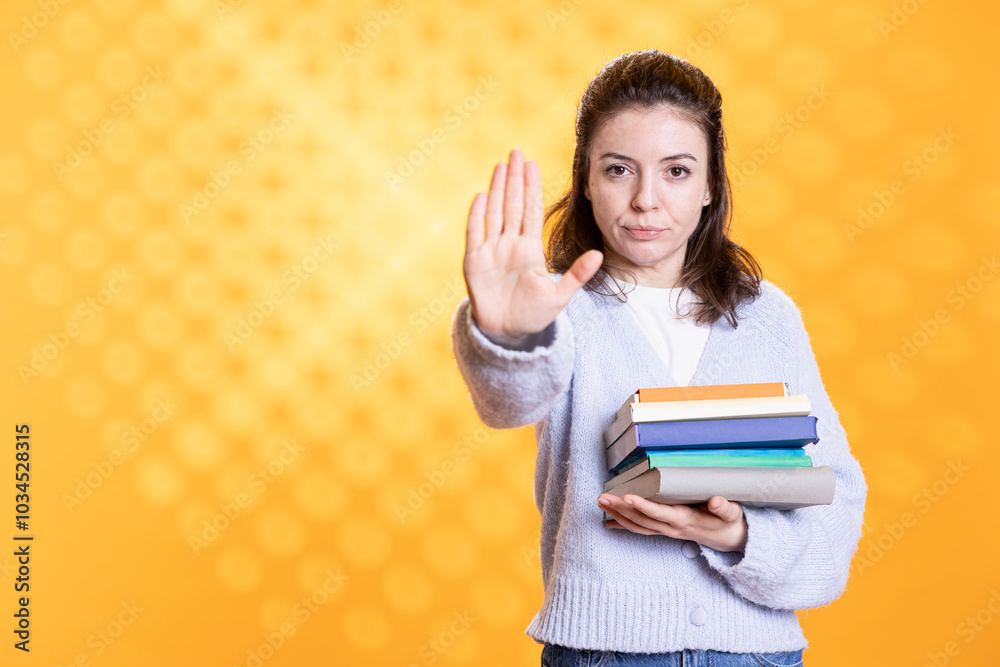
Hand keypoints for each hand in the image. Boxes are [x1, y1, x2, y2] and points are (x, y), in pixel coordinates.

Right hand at [463, 148, 602, 342]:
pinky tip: (481, 196)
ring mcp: (491, 251)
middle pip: (511, 204)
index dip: (531, 187)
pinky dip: (477, 216)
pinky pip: (475, 234)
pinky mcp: (474, 262)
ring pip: (494, 212)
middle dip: (514, 178)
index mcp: (529, 249)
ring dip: (496, 189)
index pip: (530, 211)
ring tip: (500, 165)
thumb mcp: (559, 297)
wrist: (507, 333)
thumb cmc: (532, 314)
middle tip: (517, 151)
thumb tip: (599, 255)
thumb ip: (577, 275)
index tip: (533, 164)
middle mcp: (509, 244)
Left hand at [598, 493, 748, 552]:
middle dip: (621, 509)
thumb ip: (725, 507)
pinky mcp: (665, 531)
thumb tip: (717, 500)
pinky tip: (607, 522)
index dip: (643, 505)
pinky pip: (640, 530)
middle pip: (642, 519)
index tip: (627, 496)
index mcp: (685, 520)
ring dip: (618, 516)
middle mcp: (672, 528)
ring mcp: (667, 531)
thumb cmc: (730, 522)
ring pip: (638, 526)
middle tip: (602, 498)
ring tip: (600, 504)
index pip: (660, 513)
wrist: (730, 539)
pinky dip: (623, 526)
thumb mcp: (732, 513)